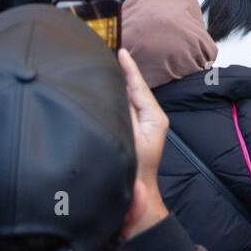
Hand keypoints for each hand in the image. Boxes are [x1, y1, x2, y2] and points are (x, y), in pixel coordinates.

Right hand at [117, 48, 170, 236]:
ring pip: (124, 98)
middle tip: (107, 52)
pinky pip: (118, 109)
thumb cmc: (136, 172)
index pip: (138, 86)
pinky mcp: (127, 131)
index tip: (121, 51)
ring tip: (101, 65)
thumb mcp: (133, 139)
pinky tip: (98, 92)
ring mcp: (137, 124)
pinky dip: (110, 98)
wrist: (134, 198)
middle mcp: (146, 117)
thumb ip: (127, 115)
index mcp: (153, 116)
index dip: (129, 68)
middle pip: (132, 88)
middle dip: (121, 72)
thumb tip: (120, 91)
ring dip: (114, 84)